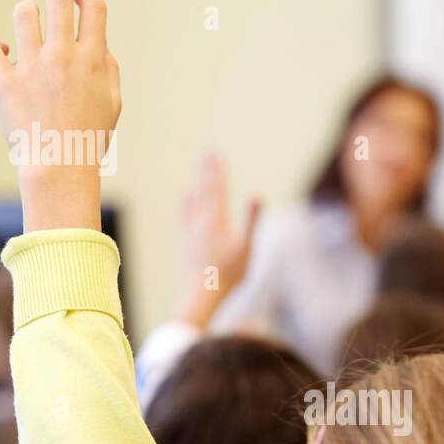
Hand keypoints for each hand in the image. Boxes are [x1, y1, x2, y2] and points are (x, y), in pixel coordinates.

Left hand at [0, 0, 119, 231]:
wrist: (59, 169)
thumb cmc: (88, 139)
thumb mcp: (113, 103)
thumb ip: (108, 68)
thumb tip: (99, 44)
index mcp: (92, 58)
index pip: (92, 3)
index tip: (77, 5)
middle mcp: (62, 55)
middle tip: (50, 5)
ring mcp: (32, 67)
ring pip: (23, 12)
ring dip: (26, 15)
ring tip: (26, 32)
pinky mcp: (4, 83)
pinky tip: (3, 56)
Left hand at [174, 152, 260, 327]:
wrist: (202, 293)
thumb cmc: (229, 273)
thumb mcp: (246, 247)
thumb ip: (252, 220)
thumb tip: (258, 195)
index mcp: (217, 220)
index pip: (218, 189)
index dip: (217, 170)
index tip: (216, 153)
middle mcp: (201, 221)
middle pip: (205, 189)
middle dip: (207, 169)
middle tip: (207, 150)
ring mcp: (192, 230)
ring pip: (194, 198)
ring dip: (198, 180)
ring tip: (199, 166)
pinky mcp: (186, 240)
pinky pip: (186, 214)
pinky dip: (187, 201)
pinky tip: (186, 194)